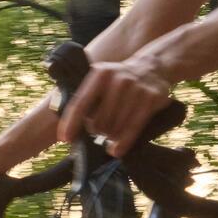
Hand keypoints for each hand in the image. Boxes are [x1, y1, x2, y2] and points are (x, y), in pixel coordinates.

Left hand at [54, 59, 172, 157]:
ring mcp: (136, 89)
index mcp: (100, 74)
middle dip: (96, 130)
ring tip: (110, 135)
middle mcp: (118, 80)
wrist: (152, 66)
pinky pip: (133, 127)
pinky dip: (123, 142)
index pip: (81, 102)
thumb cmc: (119, 80)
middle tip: (99, 131)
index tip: (65, 138)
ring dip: (110, 136)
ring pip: (116, 126)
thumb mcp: (100, 79)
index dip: (71, 122)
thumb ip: (85, 97)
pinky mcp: (151, 99)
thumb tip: (68, 123)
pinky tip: (116, 151)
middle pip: (99, 120)